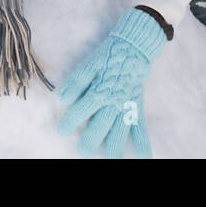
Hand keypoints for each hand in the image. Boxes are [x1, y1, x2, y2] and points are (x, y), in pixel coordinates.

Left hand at [56, 8, 164, 157]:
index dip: (69, 123)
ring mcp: (126, 107)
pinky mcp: (137, 106)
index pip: (80, 111)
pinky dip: (143, 143)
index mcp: (98, 91)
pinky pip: (141, 128)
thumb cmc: (109, 55)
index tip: (61, 131)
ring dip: (114, 150)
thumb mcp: (90, 64)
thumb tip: (61, 98)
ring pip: (120, 134)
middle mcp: (113, 103)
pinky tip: (144, 157)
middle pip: (100, 129)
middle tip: (82, 152)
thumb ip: (76, 82)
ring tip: (109, 159)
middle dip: (89, 143)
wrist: (134, 46)